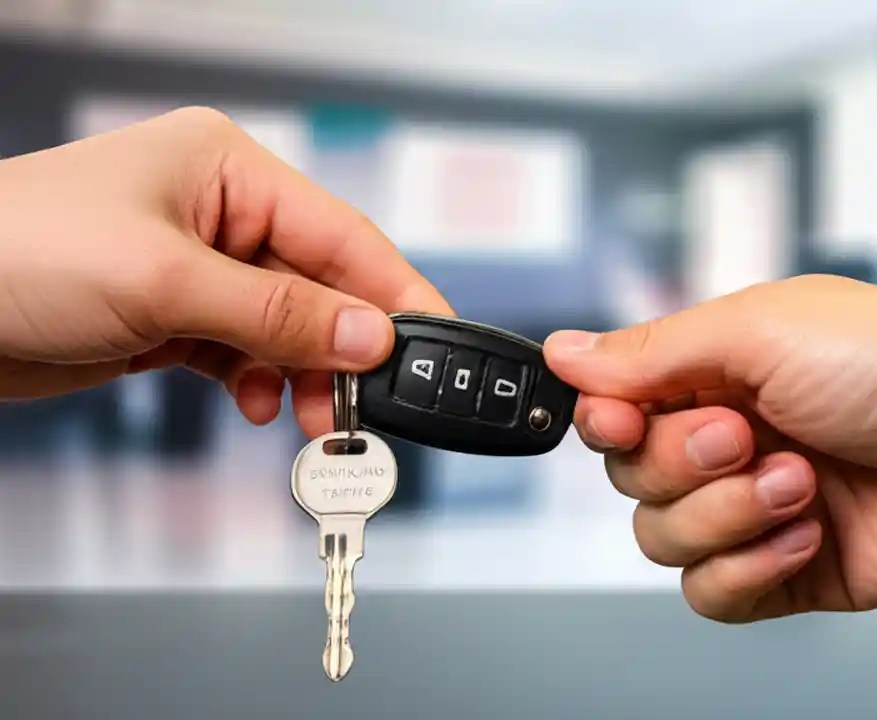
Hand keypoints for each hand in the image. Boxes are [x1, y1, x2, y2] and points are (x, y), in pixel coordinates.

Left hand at [0, 107, 449, 435]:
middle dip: (343, 347)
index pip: (341, 233)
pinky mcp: (173, 313)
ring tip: (315, 416)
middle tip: (372, 400)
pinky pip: (245, 350)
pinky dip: (260, 381)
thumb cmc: (16, 252)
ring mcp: (197, 265)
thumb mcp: (167, 282)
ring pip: (286, 326)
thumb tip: (369, 334)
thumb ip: (279, 315)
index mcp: (227, 169)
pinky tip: (259, 403)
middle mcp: (219, 212)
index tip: (434, 342)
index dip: (394, 292)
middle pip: (319, 285)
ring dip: (304, 373)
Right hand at [545, 275, 876, 621]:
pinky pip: (714, 594)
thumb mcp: (762, 330)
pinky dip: (747, 569)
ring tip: (801, 482)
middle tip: (750, 434)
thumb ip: (652, 353)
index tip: (625, 417)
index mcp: (721, 368)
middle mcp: (735, 435)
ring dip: (724, 515)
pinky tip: (807, 535)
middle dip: (683, 463)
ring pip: (662, 540)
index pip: (615, 406)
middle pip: (630, 478)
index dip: (607, 420)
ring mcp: (763, 506)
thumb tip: (563, 352)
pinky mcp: (795, 571)